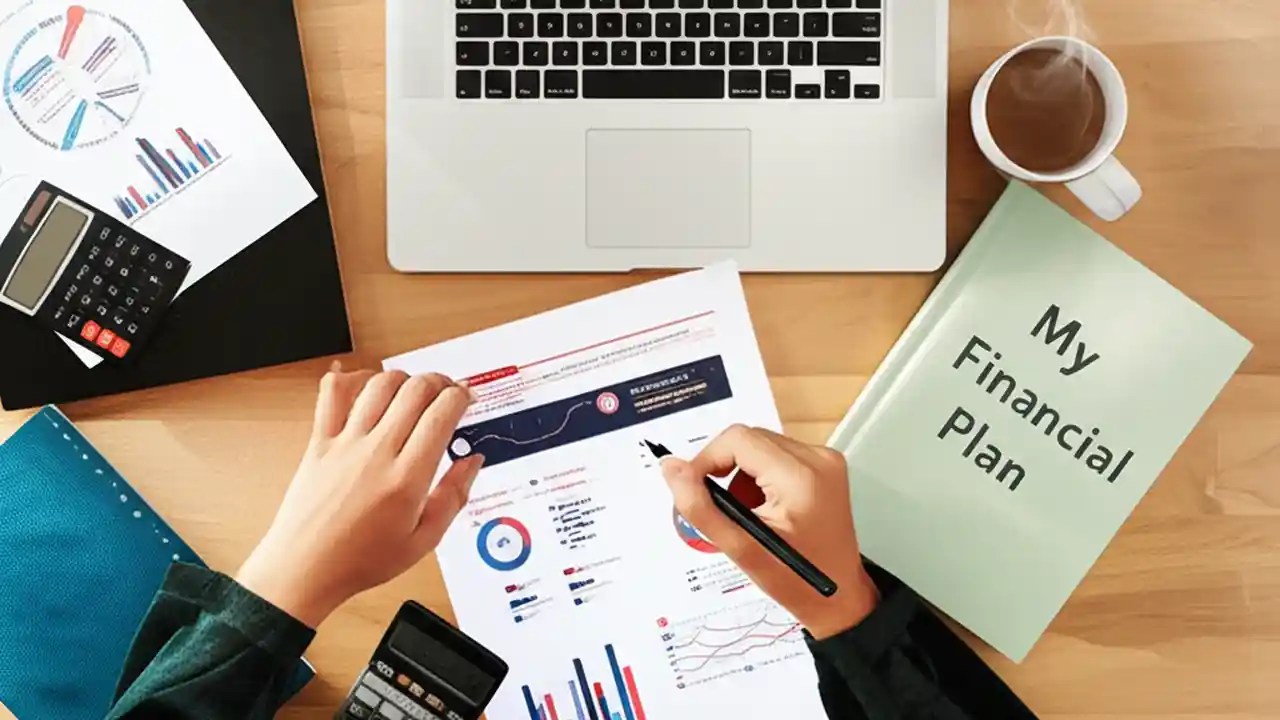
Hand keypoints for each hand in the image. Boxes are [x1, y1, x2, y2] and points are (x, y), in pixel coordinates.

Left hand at [236, 367, 483, 626]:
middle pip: (415, 390)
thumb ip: (454, 496)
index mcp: (406, 479)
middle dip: (439, 382)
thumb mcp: (423, 540)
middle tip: (446, 391)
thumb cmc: (361, 560)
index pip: (441, 414)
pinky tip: (365, 381)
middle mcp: (376, 453)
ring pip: (379, 384)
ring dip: (403, 378)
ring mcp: (345, 444)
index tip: (466, 398)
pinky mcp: (320, 442)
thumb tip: (473, 462)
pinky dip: (349, 377)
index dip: (460, 396)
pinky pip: (332, 394)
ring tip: (412, 389)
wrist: (304, 569)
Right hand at [661, 425, 878, 638]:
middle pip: (749, 440)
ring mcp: (825, 461)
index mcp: (800, 477)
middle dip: (724, 471)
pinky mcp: (825, 467)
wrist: (840, 598)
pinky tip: (765, 509)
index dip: (706, 460)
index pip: (738, 440)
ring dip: (741, 476)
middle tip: (720, 510)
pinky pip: (776, 456)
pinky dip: (759, 478)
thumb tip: (671, 468)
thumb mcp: (741, 549)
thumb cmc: (795, 581)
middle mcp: (818, 459)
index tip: (695, 491)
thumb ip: (701, 507)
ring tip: (748, 516)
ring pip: (760, 446)